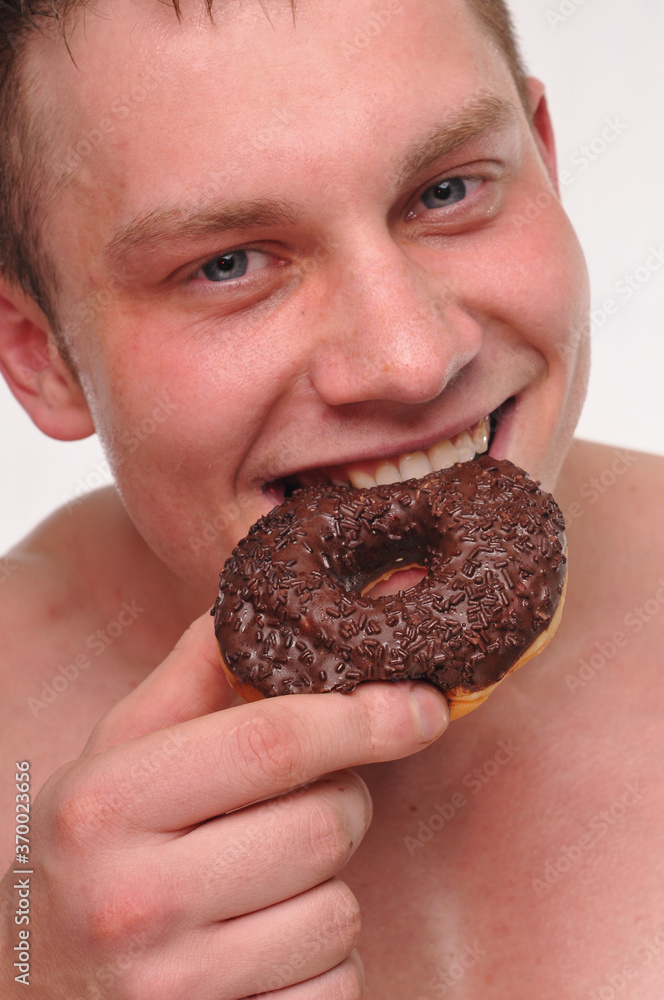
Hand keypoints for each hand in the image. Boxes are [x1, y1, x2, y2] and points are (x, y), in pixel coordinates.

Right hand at [1, 614, 448, 998]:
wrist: (28, 985)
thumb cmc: (89, 854)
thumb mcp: (115, 755)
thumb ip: (192, 676)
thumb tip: (266, 595)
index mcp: (108, 805)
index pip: (272, 744)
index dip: (362, 718)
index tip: (422, 704)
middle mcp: (134, 900)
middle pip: (325, 824)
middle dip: (343, 800)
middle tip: (303, 802)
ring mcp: (175, 989)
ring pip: (340, 912)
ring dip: (326, 886)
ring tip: (265, 881)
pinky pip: (336, 987)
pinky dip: (321, 961)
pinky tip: (263, 946)